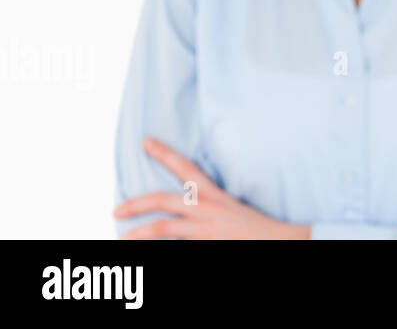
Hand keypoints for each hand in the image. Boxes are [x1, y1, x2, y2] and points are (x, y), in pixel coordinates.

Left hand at [114, 137, 308, 238]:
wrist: (280, 241)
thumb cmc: (254, 230)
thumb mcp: (230, 211)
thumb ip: (207, 207)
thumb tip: (184, 207)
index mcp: (214, 195)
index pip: (187, 168)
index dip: (164, 153)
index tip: (145, 141)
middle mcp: (208, 208)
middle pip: (164, 199)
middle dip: (136, 202)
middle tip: (116, 209)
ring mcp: (206, 229)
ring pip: (163, 226)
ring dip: (138, 233)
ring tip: (123, 239)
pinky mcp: (206, 243)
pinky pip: (176, 245)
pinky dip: (160, 250)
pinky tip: (146, 255)